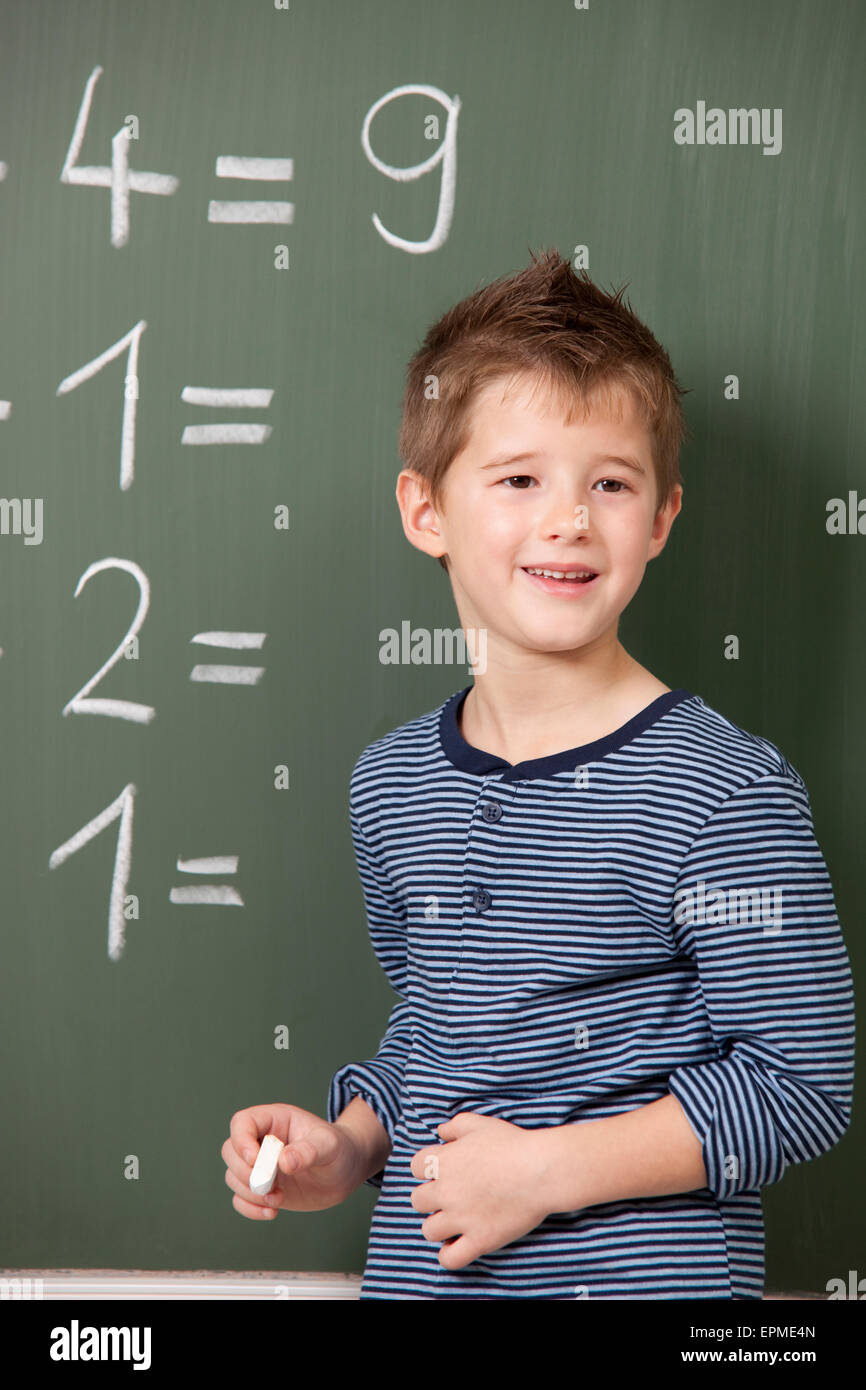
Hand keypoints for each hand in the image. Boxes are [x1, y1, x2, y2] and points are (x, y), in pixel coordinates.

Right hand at [221, 1102, 363, 1218]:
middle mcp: (262, 1141)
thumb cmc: (339, 1150)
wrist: (345, 1172)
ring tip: (279, 1199)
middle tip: (272, 1185)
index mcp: (275, 1120)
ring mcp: (260, 1165)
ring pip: (233, 1176)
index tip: (256, 1161)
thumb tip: (284, 1162)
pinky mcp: (262, 1188)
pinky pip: (240, 1199)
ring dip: (251, 1193)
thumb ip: (309, 1150)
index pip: (242, 1122)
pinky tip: (272, 1212)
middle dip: (246, 1172)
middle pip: (230, 1150)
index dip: (241, 1141)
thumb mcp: (329, 1146)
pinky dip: (250, 1209)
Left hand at [409, 1112, 551, 1269]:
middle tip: (450, 1196)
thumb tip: (440, 1131)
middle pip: (418, 1200)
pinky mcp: (479, 1240)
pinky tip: (459, 1245)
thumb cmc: (513, 1144)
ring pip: (429, 1230)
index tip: (442, 1170)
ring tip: (454, 1221)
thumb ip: (455, 1125)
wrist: (540, 1170)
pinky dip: (449, 1255)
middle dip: (431, 1198)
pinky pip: (450, 1258)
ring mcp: (461, 1218)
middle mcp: (446, 1191)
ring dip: (439, 1226)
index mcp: (444, 1161)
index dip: (428, 1168)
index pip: (416, 1166)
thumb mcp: (480, 1124)